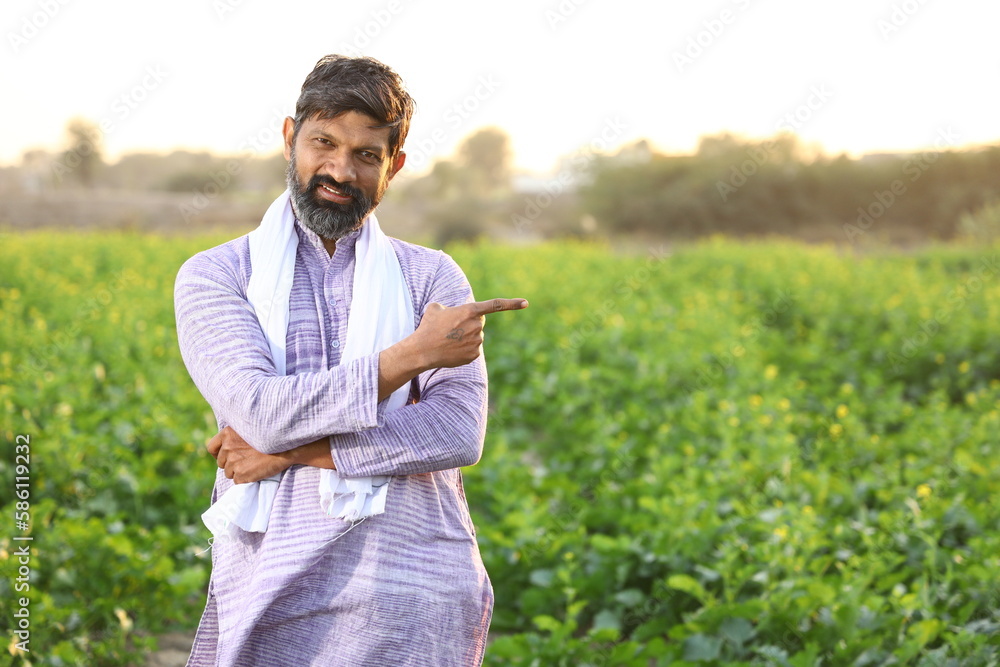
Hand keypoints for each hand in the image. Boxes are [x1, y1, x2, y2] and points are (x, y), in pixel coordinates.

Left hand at [207, 426, 292, 483]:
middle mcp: (227, 447)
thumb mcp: (250, 429)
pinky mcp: (240, 474)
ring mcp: (233, 462)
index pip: (211, 447)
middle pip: (221, 462)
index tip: (226, 456)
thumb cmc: (270, 438)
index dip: (218, 453)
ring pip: (229, 472)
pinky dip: (245, 479)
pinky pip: (237, 481)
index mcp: (227, 433)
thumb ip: (235, 436)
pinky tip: (256, 471)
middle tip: (246, 460)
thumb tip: (226, 446)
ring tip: (253, 465)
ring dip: (239, 471)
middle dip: (231, 463)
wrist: (286, 448)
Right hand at [411, 298, 528, 369]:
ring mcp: (477, 341)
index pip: (495, 305)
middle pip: (479, 323)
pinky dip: (464, 350)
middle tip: (452, 328)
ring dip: (465, 337)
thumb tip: (447, 312)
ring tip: (449, 340)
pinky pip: (473, 350)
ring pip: (476, 337)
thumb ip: (447, 306)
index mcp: (470, 311)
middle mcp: (477, 326)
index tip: (526, 303)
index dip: (512, 304)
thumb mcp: (435, 308)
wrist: (423, 350)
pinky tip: (452, 350)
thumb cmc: (428, 327)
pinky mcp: (475, 355)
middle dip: (469, 324)